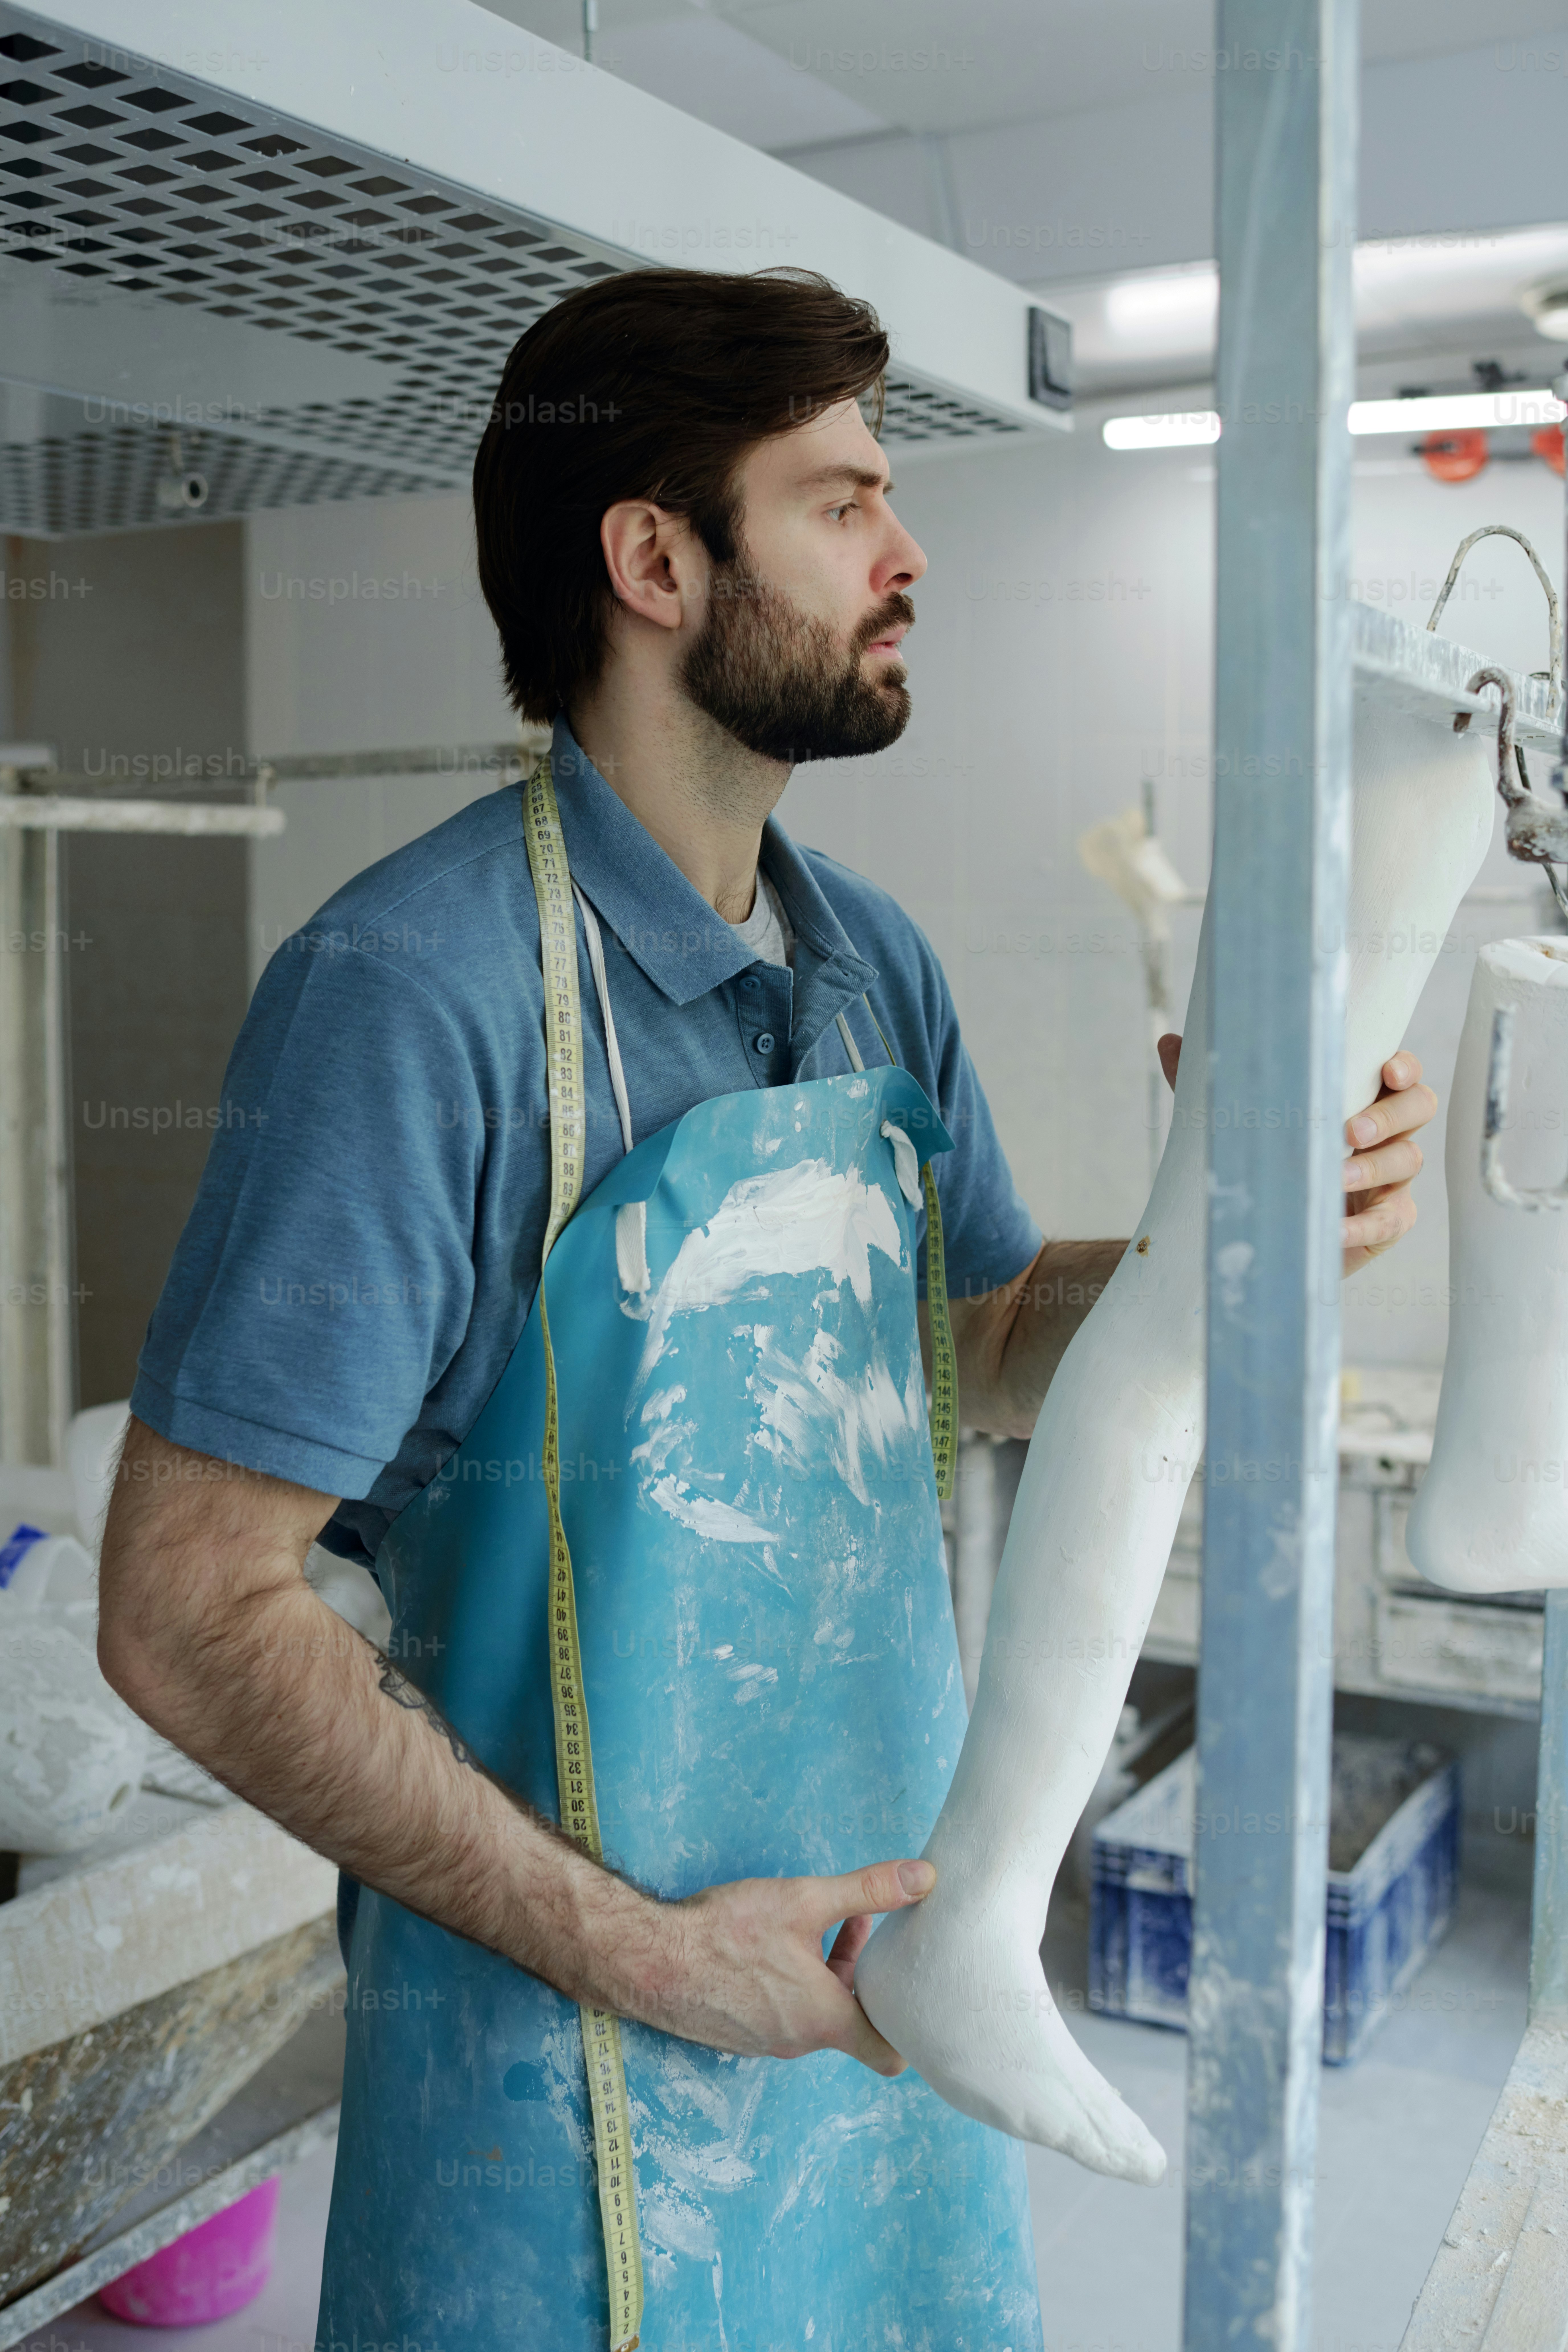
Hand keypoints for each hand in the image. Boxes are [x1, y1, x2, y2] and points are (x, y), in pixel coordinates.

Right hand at [641, 1857, 935, 2073]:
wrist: (649, 1960)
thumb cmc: (727, 1934)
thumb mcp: (805, 1900)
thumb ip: (867, 1891)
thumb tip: (925, 1878)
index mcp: (825, 2021)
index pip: (887, 2054)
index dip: (907, 2030)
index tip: (912, 1995)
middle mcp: (798, 2041)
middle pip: (850, 2017)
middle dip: (863, 1975)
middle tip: (866, 1925)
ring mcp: (765, 2040)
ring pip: (814, 2010)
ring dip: (826, 1971)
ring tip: (826, 1919)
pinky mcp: (737, 2030)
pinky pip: (782, 2011)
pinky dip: (792, 1981)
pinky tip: (776, 1940)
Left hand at [1156, 1036, 1436, 1273]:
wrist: (1275, 1228)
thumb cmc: (1271, 1161)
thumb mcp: (1239, 1120)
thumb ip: (1213, 1083)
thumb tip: (1169, 1041)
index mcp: (1361, 1097)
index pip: (1400, 1072)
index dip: (1403, 1067)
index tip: (1387, 1071)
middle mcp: (1387, 1132)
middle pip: (1419, 1108)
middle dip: (1393, 1115)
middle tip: (1352, 1129)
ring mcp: (1393, 1177)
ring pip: (1408, 1160)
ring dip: (1373, 1167)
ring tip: (1335, 1176)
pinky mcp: (1389, 1220)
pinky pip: (1390, 1220)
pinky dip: (1363, 1225)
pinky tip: (1335, 1229)